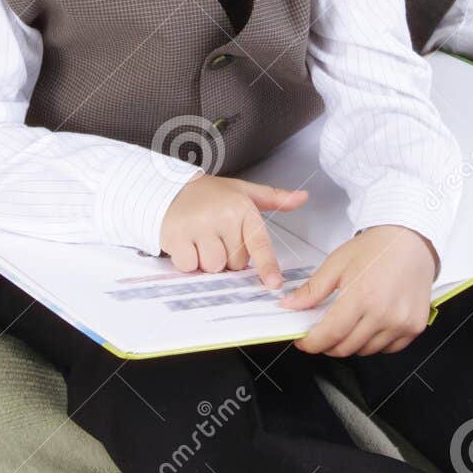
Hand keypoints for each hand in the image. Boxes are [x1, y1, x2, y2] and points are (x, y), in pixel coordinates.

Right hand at [159, 176, 309, 287]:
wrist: (169, 188)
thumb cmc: (209, 195)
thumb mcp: (243, 191)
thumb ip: (274, 197)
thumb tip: (302, 197)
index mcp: (242, 208)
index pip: (258, 243)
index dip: (267, 266)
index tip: (274, 283)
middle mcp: (222, 217)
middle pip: (235, 263)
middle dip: (227, 256)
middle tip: (216, 237)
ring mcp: (199, 227)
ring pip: (213, 267)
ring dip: (207, 261)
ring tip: (200, 240)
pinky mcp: (177, 236)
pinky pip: (190, 266)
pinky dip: (187, 261)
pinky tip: (186, 243)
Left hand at [279, 226, 436, 356]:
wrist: (411, 240)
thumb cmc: (377, 248)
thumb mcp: (337, 263)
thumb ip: (313, 289)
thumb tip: (290, 305)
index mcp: (362, 296)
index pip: (330, 334)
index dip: (312, 343)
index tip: (305, 341)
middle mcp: (384, 313)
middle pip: (346, 348)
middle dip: (328, 344)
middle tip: (323, 331)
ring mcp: (402, 323)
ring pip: (366, 351)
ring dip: (351, 343)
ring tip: (349, 323)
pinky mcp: (414, 327)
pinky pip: (388, 349)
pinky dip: (375, 343)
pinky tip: (370, 324)